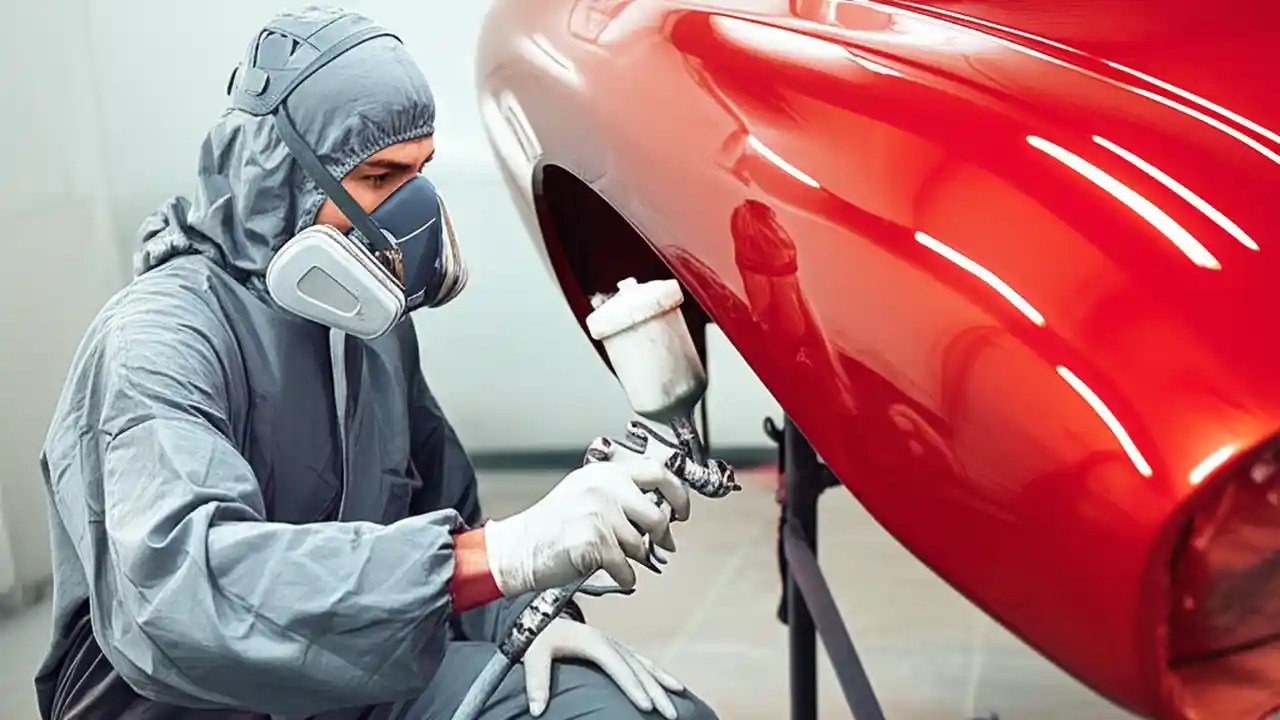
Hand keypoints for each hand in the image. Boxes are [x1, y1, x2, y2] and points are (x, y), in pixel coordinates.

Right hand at [484, 459, 690, 596]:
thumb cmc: (553, 526)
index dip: (679, 494)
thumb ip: (622, 495)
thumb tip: (664, 511)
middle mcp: (602, 488)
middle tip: (662, 544)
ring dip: (634, 558)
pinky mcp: (594, 542)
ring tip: (614, 558)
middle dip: (662, 535)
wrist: (518, 548)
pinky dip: (624, 577)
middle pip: (657, 514)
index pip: (658, 472)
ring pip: (641, 545)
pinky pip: (627, 568)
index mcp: (604, 472)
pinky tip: (613, 574)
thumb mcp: (586, 494)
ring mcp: (598, 514)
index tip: (682, 511)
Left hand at [522, 618, 685, 718]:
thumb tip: (537, 710)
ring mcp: (615, 644)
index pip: (618, 668)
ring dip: (662, 682)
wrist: (542, 613)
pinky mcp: (616, 648)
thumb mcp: (532, 654)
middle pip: (638, 668)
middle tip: (670, 714)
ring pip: (644, 665)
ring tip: (679, 697)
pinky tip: (673, 683)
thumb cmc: (537, 635)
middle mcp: (609, 642)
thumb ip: (536, 680)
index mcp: (593, 642)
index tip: (646, 707)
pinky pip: (643, 661)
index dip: (633, 688)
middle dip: (656, 691)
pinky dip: (658, 672)